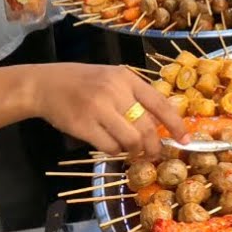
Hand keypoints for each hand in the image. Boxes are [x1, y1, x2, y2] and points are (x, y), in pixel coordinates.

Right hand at [32, 63, 187, 156]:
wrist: (45, 84)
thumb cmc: (84, 82)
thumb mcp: (112, 79)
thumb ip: (135, 96)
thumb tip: (160, 125)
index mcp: (126, 77)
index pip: (159, 103)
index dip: (175, 124)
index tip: (185, 139)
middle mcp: (115, 91)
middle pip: (147, 128)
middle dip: (153, 146)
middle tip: (153, 154)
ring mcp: (98, 108)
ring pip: (130, 140)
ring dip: (134, 151)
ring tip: (130, 150)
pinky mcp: (83, 125)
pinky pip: (110, 147)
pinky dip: (115, 152)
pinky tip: (111, 146)